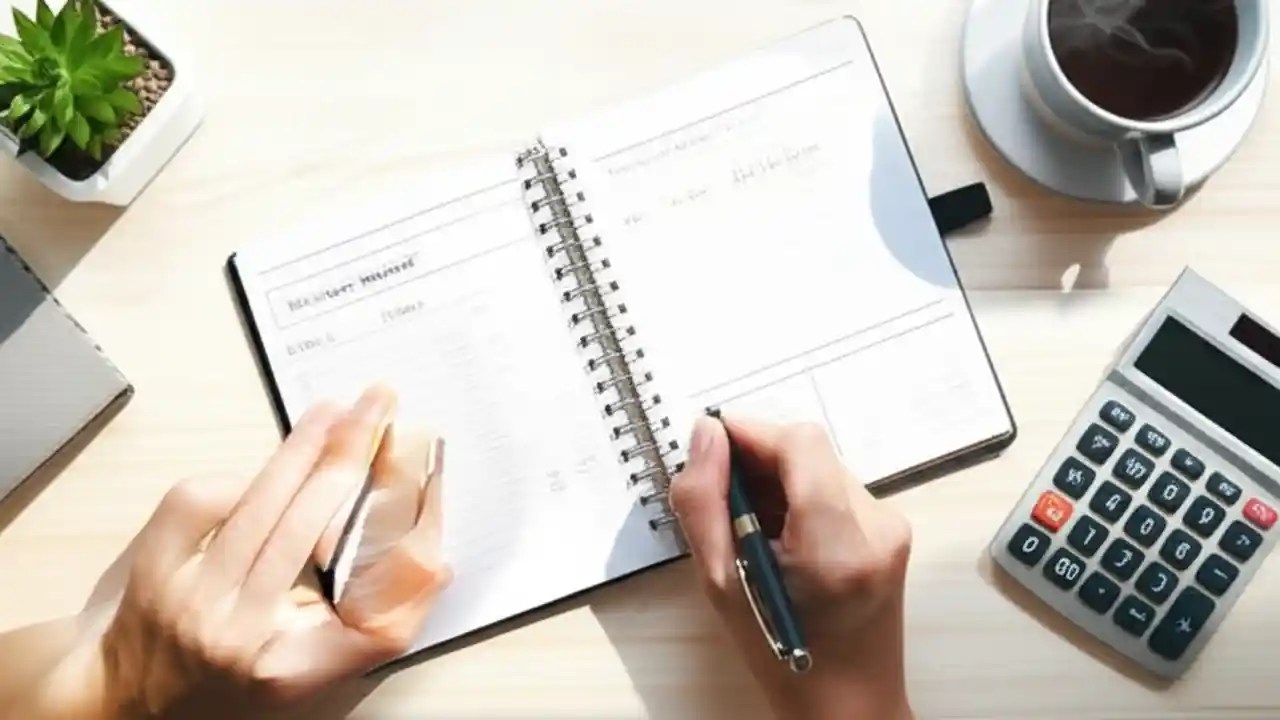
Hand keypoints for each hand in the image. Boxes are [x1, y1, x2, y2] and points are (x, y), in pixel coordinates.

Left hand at [80, 385, 448, 718]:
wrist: (131, 695)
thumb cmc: (232, 673)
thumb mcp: (310, 667)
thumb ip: (373, 624)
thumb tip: (437, 561)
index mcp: (292, 668)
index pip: (379, 621)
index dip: (415, 548)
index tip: (429, 486)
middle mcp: (241, 636)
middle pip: (313, 531)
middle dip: (351, 457)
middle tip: (378, 407)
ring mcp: (192, 598)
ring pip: (261, 504)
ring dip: (305, 447)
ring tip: (336, 411)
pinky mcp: (154, 566)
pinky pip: (206, 501)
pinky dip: (243, 476)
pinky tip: (272, 464)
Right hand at [670, 417, 913, 719]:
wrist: (847, 705)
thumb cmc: (784, 658)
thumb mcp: (721, 584)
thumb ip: (705, 502)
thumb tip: (706, 436)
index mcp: (838, 545)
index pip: (800, 443)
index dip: (750, 433)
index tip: (712, 447)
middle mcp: (876, 527)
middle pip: (809, 451)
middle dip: (758, 460)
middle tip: (723, 498)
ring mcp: (890, 527)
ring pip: (820, 465)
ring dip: (778, 480)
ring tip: (752, 527)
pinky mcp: (890, 530)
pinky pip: (834, 487)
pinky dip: (799, 497)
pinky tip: (781, 536)